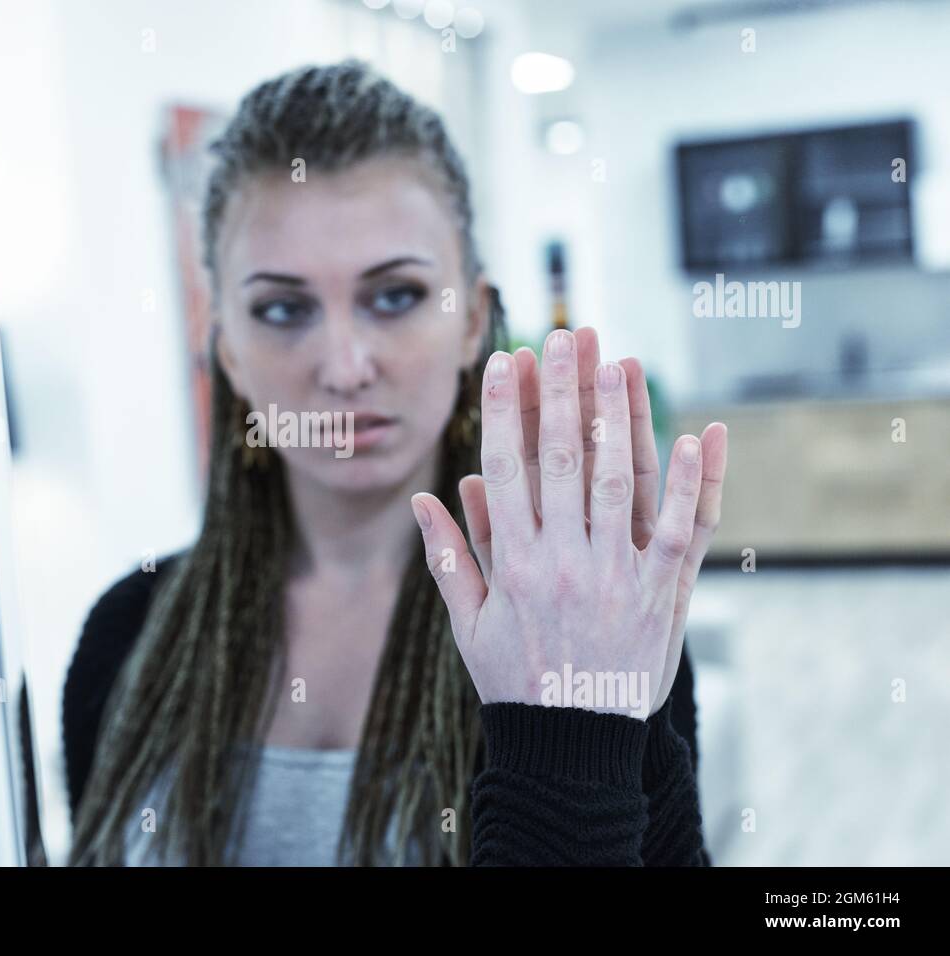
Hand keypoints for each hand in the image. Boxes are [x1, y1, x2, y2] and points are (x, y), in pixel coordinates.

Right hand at [410, 329, 727, 717]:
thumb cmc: (514, 681)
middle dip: (562, 392)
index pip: (505, 469)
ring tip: (618, 363)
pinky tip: (696, 437)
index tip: (504, 362)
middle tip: (565, 335)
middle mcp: (562, 562)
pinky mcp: (660, 596)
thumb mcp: (469, 624)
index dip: (505, 411)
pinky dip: (690, 486)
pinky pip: (678, 532)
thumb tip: (422, 498)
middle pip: (563, 461)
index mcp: (513, 564)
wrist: (571, 745)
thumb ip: (448, 557)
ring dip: (620, 418)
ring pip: (620, 483)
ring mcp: (615, 577)